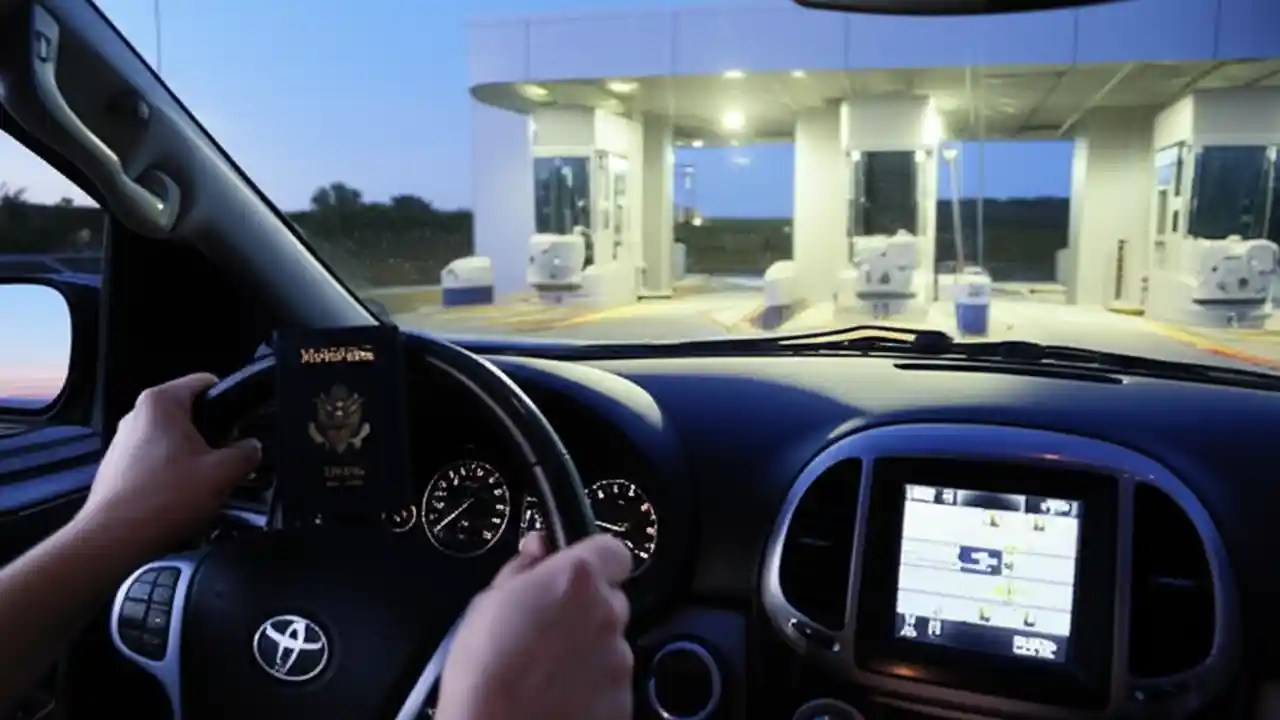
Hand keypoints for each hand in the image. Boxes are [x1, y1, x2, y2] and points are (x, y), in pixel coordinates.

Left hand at [74, 373, 260, 558]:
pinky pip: (156, 460)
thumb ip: (248, 452)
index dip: (231, 402)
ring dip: (192, 458)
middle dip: (211, 435)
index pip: (207, 382)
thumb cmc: (167, 497)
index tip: (241, 428)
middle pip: (191, 413)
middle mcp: (138, 414)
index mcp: (161, 402)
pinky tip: (178, 498)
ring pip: (173, 439)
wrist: (115, 538)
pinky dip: (171, 474)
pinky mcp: (117, 466)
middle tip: (224, 463)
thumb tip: (252, 448)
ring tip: (201, 485)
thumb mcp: (224, 473)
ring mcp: (123, 440)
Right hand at [436, 533, 632, 719]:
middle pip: (610, 599)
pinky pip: (611, 681)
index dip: (594, 561)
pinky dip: (592, 684)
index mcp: (576, 580)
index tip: (572, 574)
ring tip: (547, 669)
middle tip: (549, 627)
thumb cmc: (483, 672)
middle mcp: (607, 614)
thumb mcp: (486, 604)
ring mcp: (619, 659)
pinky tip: (558, 693)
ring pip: (611, 641)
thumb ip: (522, 568)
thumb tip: (538, 547)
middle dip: (585, 609)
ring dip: (587, 648)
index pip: (613, 551)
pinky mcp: (623, 698)